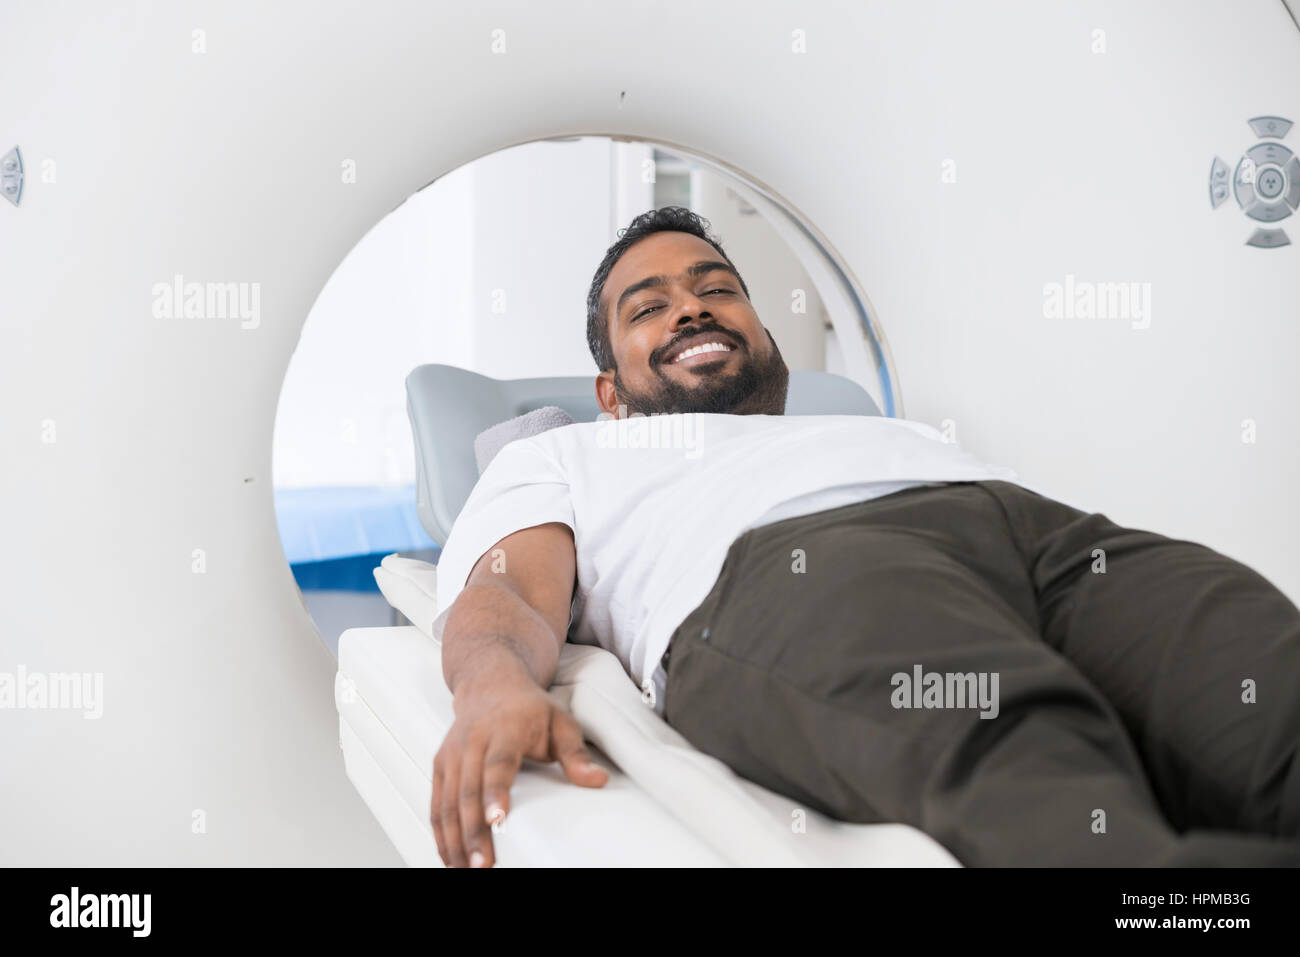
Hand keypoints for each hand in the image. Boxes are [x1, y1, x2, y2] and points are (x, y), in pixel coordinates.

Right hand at [431, 673, 608, 866]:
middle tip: (482, 864)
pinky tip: (450, 857)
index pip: (498, 763)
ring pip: (447, 801)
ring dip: (454, 839)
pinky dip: (440, 833)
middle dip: (473, 831)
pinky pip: (436, 803)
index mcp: (504, 729)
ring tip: (465, 869)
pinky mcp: (441, 765)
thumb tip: (597, 780)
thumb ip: (576, 754)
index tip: (498, 820)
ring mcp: (452, 754)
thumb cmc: (529, 707)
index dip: (496, 792)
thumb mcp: (561, 722)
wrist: (490, 684)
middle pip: (469, 790)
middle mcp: (472, 741)